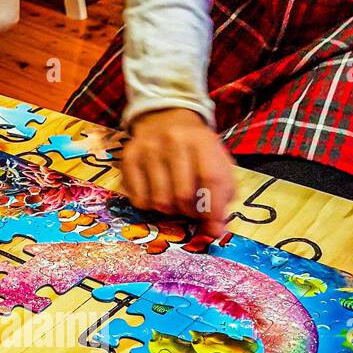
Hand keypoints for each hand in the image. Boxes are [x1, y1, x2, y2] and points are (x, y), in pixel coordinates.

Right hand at [122, 107, 234, 236]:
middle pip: (183, 195)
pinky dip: (150, 205)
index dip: (213, 209)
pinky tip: (156, 194)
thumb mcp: (218, 162)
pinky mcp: (129, 158)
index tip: (214, 229)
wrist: (166, 120)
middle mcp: (173, 140)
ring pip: (160, 201)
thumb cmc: (196, 150)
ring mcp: (147, 148)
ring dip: (170, 211)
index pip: (210, 179)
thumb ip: (223, 195)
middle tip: (192, 211)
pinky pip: (139, 199)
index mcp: (201, 139)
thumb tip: (215, 231)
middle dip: (190, 213)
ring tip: (175, 201)